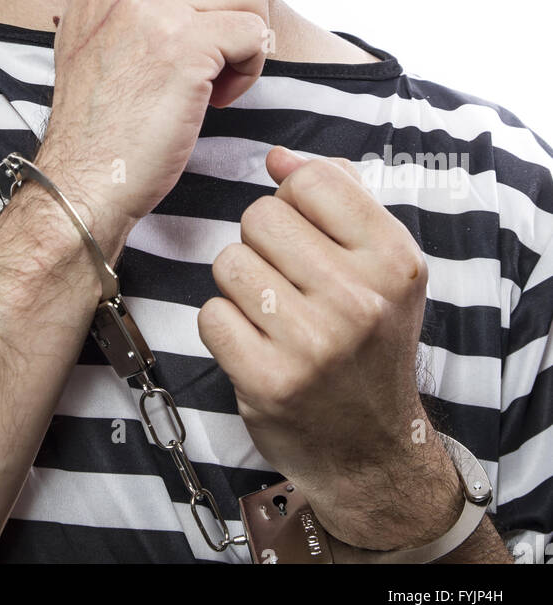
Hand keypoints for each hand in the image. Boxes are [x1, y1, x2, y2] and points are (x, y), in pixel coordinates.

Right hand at [38, 0, 269, 243]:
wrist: (83, 179)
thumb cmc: (104, 113)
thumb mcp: (98, 25)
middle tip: (225, 31)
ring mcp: (149, 5)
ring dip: (248, 36)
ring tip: (215, 73)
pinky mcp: (181, 44)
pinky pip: (255, 33)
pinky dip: (250, 69)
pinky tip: (216, 95)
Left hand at [198, 146, 463, 549]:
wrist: (371, 447)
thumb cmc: (369, 340)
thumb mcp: (380, 263)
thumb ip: (337, 196)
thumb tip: (277, 157)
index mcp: (393, 260)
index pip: (312, 181)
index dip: (295, 199)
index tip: (308, 232)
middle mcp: (359, 301)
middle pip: (260, 216)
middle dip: (263, 242)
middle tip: (287, 280)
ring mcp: (313, 345)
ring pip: (228, 261)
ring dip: (240, 284)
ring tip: (273, 312)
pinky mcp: (268, 381)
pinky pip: (211, 313)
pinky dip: (225, 325)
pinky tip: (256, 343)